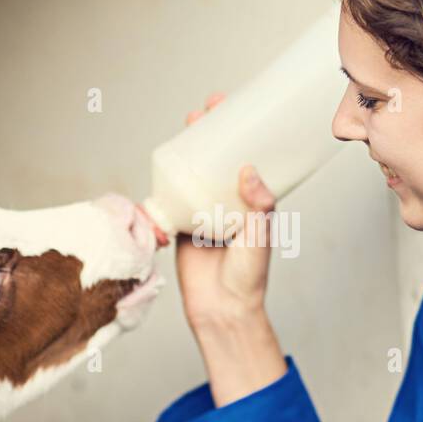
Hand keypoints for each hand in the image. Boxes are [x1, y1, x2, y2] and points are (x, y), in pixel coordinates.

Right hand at [173, 92, 276, 328]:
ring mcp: (203, 212)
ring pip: (193, 174)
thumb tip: (248, 170)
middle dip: (211, 133)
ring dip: (188, 150)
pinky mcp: (181, 225)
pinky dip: (165, 181)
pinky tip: (163, 162)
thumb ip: (257, 207)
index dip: (243, 135)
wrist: (220, 311)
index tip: (239, 112)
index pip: (247, 159)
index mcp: (252, 204)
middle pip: (217, 160)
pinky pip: (171, 199)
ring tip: (186, 126)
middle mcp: (227, 203)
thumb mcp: (259, 239)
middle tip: (207, 110)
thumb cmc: (248, 279)